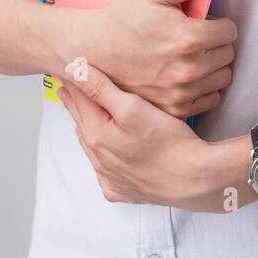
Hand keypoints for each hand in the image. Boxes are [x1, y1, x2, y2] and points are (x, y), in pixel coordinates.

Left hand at [55, 59, 228, 212]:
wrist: (194, 180)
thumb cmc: (168, 142)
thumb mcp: (133, 108)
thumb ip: (100, 89)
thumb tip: (72, 70)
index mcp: (97, 135)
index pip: (79, 100)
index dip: (72, 81)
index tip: (62, 68)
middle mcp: (99, 158)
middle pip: (82, 122)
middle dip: (75, 103)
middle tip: (66, 87)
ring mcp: (112, 177)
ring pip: (93, 146)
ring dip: (86, 127)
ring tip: (83, 113)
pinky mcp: (126, 189)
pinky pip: (106, 172)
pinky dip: (102, 157)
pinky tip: (105, 152)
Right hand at [91, 0, 236, 118]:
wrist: (95, 50)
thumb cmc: (125, 17)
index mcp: (188, 38)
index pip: (230, 31)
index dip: (218, 23)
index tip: (202, 23)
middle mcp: (188, 69)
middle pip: (228, 55)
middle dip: (217, 43)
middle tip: (195, 38)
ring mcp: (181, 93)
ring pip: (223, 78)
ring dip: (213, 66)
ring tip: (192, 55)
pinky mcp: (174, 109)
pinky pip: (210, 100)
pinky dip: (204, 88)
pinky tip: (187, 75)